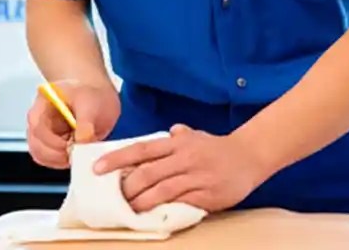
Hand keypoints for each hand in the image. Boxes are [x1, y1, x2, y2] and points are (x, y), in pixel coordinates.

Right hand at [26, 80, 120, 168]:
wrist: (96, 97)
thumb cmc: (90, 94)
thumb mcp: (91, 103)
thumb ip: (86, 122)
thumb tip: (82, 141)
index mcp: (44, 102)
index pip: (37, 126)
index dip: (52, 141)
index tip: (70, 145)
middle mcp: (38, 119)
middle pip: (36, 145)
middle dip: (57, 154)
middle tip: (77, 152)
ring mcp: (43, 133)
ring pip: (41, 155)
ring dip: (60, 159)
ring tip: (78, 151)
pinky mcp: (50, 145)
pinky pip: (49, 160)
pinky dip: (62, 161)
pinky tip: (75, 154)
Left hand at [93, 124, 270, 213]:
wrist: (251, 155)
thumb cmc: (219, 148)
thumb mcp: (196, 136)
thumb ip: (178, 137)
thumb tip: (167, 132)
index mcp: (177, 143)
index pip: (141, 150)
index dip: (117, 159)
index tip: (97, 168)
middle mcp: (184, 157)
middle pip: (147, 172)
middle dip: (127, 187)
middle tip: (115, 197)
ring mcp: (195, 176)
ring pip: (161, 190)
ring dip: (142, 202)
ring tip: (130, 210)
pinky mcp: (206, 194)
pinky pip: (181, 203)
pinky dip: (164, 209)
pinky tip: (154, 215)